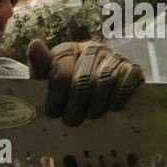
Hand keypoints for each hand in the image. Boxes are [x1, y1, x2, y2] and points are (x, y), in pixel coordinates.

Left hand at [26, 39, 143, 126]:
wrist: (101, 90)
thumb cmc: (69, 87)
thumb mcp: (50, 78)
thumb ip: (40, 65)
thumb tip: (34, 44)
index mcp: (69, 49)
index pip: (61, 69)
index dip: (57, 95)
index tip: (54, 114)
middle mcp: (92, 48)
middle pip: (82, 79)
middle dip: (76, 105)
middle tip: (72, 122)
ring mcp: (114, 56)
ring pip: (104, 81)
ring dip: (96, 105)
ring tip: (91, 117)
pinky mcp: (132, 67)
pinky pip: (125, 82)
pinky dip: (118, 98)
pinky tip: (113, 109)